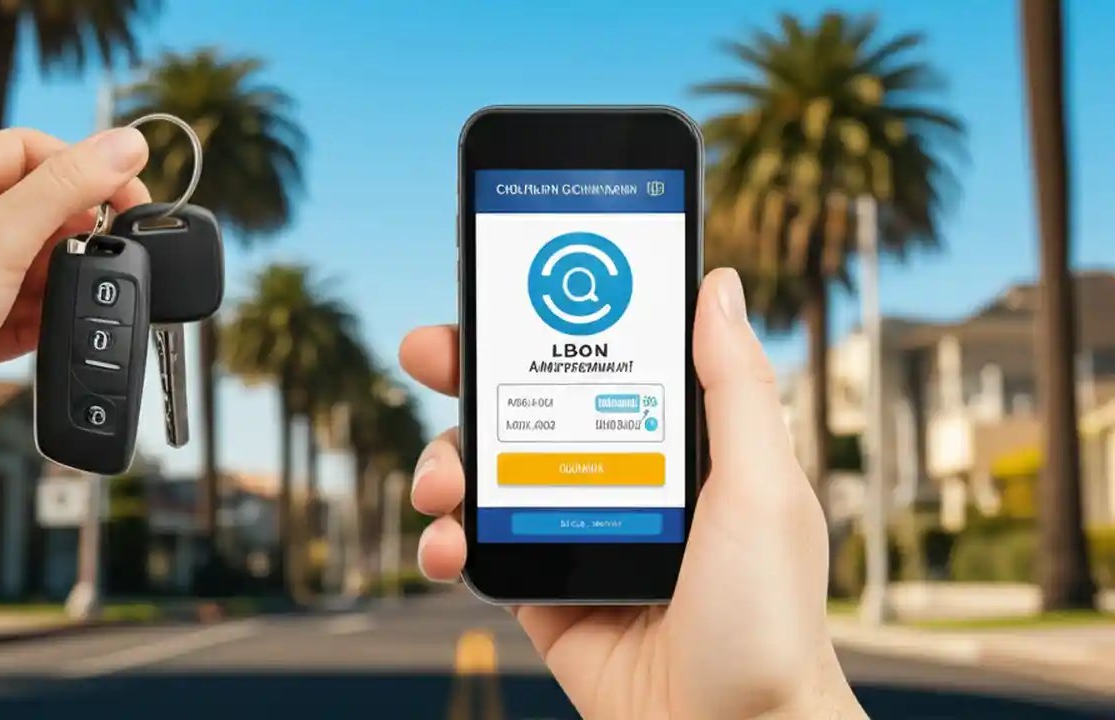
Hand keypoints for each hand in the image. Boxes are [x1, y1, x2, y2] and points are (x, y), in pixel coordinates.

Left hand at [0, 127, 149, 469]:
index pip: (31, 150)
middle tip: (109, 247)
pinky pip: (35, 307)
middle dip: (80, 228)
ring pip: (44, 260)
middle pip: (44, 205)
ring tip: (69, 296)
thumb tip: (125, 143)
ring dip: (67, 277)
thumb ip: (68, 187)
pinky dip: (52, 316)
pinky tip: (52, 327)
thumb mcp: (0, 238)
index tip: (126, 195)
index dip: (84, 166)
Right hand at [398, 269, 865, 718]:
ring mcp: (575, 532)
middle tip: (428, 352)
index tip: (503, 284)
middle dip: (469, 374)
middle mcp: (619, 477)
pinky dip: (445, 541)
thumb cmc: (770, 617)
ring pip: (488, 472)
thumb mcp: (762, 487)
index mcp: (675, 443)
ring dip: (445, 462)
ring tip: (439, 485)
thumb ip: (735, 385)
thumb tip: (721, 283)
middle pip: (529, 404)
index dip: (551, 319)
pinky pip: (476, 548)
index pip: (603, 359)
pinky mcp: (541, 591)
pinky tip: (446, 548)